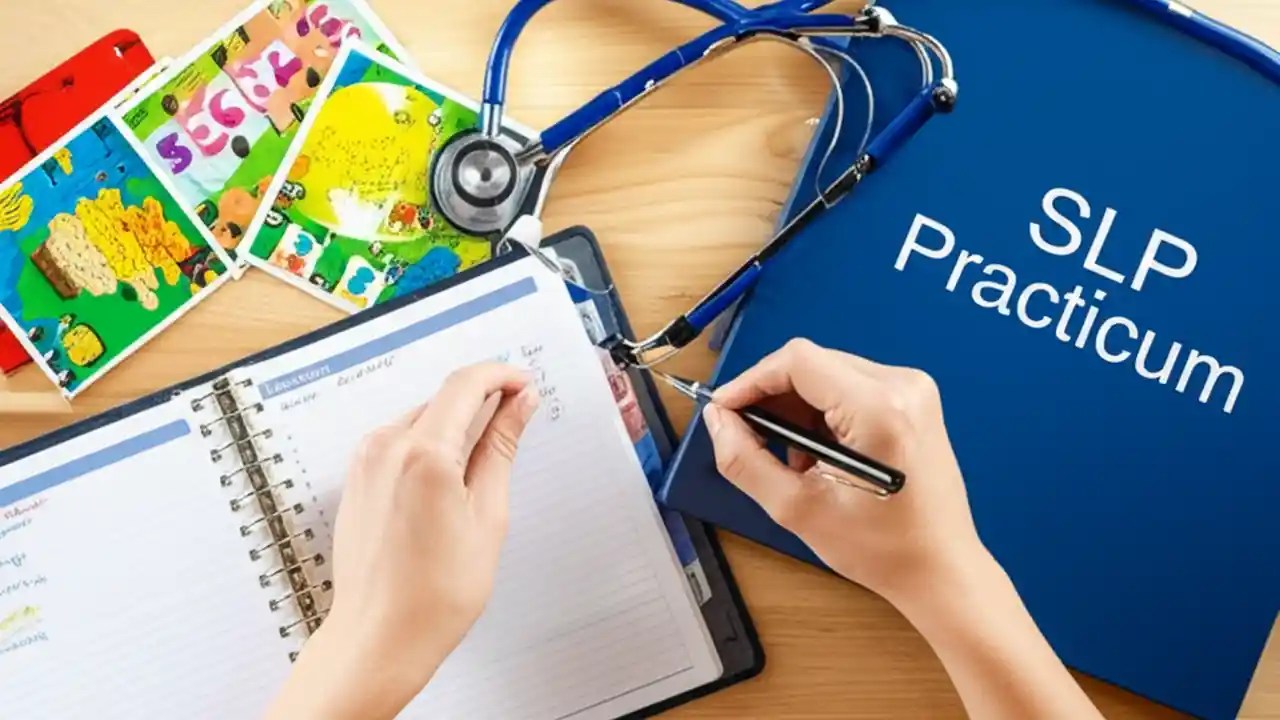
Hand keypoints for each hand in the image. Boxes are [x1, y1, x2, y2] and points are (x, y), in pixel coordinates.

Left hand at [265, 363, 539, 719]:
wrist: (379, 636)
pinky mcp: (356, 477)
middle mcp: (386, 447)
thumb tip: (520, 404)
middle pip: (444, 399)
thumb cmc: (436, 593)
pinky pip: (399, 442)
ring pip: (422, 419)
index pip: (466, 383)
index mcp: (424, 453)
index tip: (524, 384)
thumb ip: (502, 448)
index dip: (502, 376)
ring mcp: (365, 461)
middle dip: (483, 404)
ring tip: (482, 471)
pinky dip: (429, 446)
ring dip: (455, 426)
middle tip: (516, 427)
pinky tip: (448, 485)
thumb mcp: (488, 514)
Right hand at [702, 338, 977, 604]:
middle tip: (749, 439)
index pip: (797, 362)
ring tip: (793, 460)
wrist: (940, 568)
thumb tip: (717, 420)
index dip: (751, 381)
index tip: (724, 410)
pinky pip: (849, 386)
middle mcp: (902, 386)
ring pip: (827, 374)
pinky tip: (819, 454)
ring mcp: (913, 390)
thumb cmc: (882, 549)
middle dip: (772, 397)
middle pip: (811, 364)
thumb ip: (745, 460)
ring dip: (797, 408)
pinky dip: (822, 412)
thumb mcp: (798, 509)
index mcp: (880, 409)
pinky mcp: (913, 400)